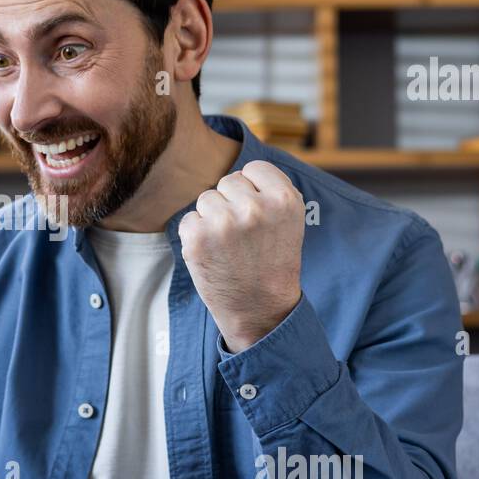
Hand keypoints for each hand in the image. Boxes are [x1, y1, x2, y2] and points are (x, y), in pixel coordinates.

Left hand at [178, 159, 304, 352]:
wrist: (259, 309)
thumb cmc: (272, 262)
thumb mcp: (289, 221)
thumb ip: (270, 191)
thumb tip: (242, 171)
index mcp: (284, 199)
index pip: (254, 168)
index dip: (252, 190)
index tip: (258, 214)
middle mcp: (255, 207)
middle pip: (227, 182)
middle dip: (231, 204)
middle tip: (244, 237)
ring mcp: (224, 222)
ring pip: (206, 199)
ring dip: (212, 219)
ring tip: (229, 246)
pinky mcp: (198, 237)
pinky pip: (189, 219)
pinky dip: (196, 235)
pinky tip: (213, 254)